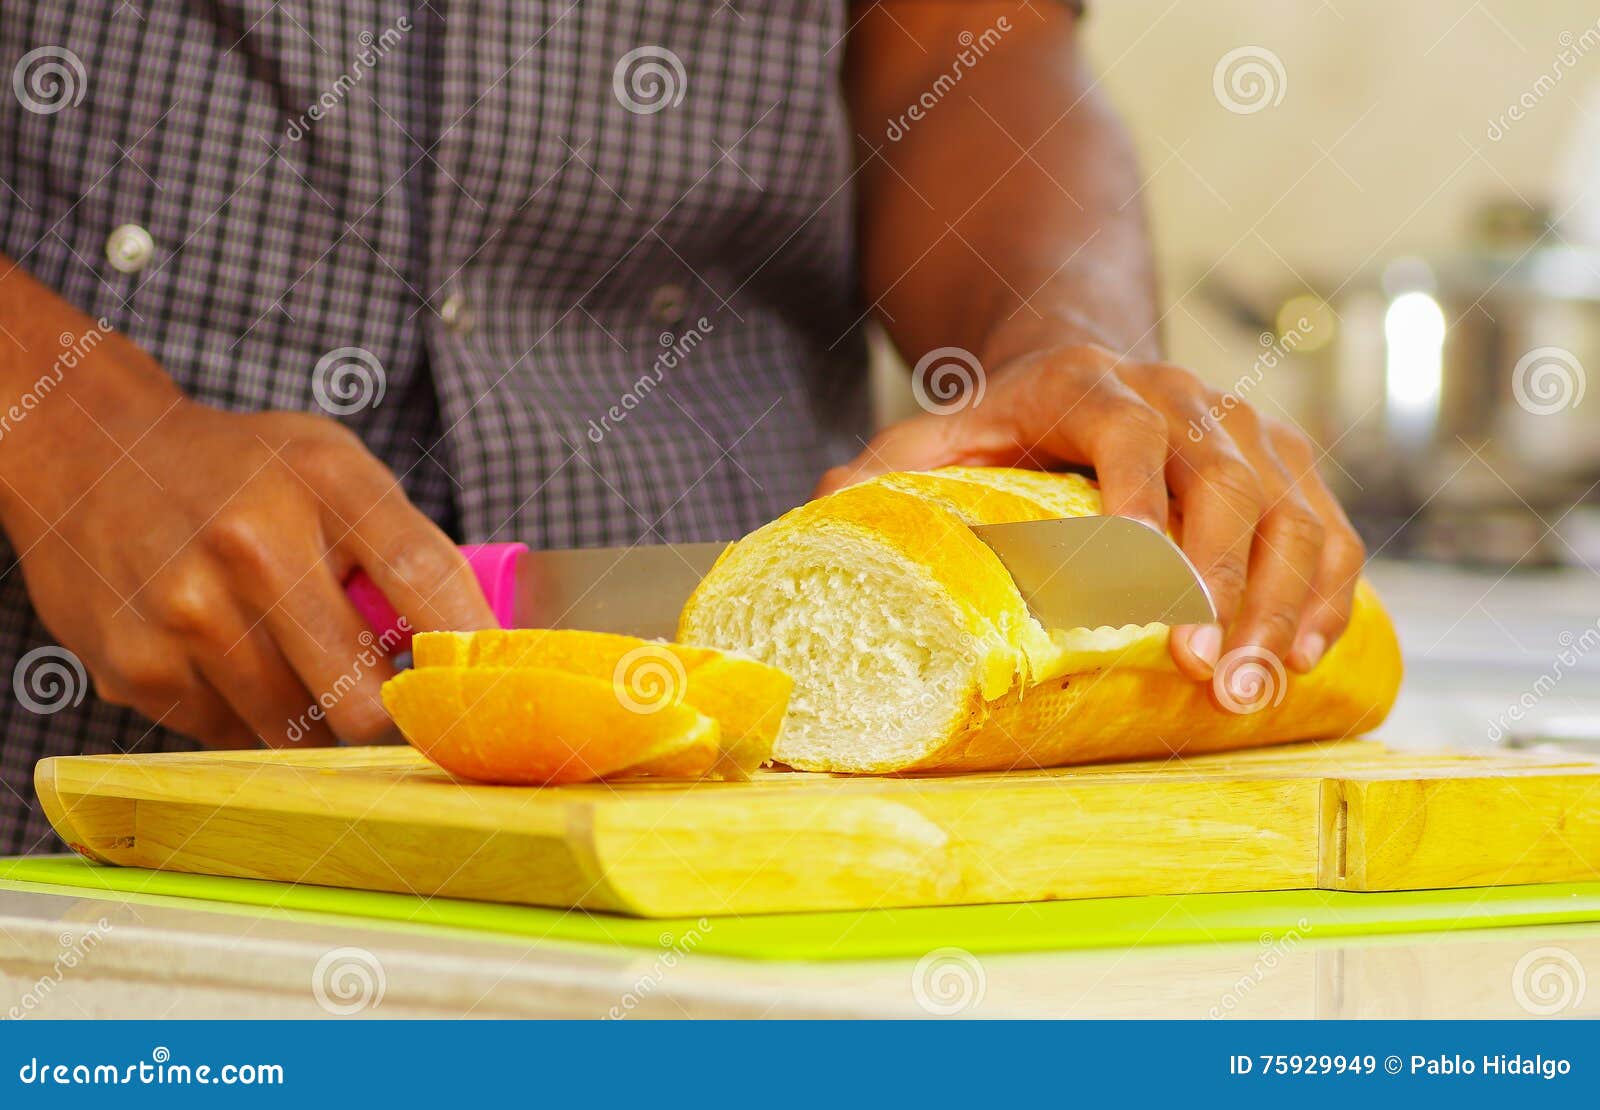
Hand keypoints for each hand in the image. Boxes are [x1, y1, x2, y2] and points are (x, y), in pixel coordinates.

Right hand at [0, 329, 494, 747]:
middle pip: (365, 699)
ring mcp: (188, 612)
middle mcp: (253, 547)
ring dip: (316, 718)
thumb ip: (404, 545)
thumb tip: (476, 647)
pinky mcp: (138, 667)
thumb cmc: (240, 470)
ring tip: (294, 658)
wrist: (86, 455)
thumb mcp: (333, 467)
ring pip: (299, 733)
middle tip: (393, 699)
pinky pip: (232, 737)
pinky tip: (230, 660)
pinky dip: (249, 716)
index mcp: (324, 482)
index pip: (427, 580)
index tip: (483, 685)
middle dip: (391, 714)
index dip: (469, 649)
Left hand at [816, 343, 1365, 680]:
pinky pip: (1329, 530)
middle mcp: (1187, 399)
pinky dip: (1327, 595)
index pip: (1133, 437)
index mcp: (1097, 386)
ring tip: (1252, 689)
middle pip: (1227, 487)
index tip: (1145, 579)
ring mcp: (1247, 431)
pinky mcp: (1288, 465)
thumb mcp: (945, 428)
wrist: (1091, 364)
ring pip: (1293, 514)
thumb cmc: (1014, 417)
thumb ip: (891, 463)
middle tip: (1206, 672)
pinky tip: (1301, 657)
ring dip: (1283, 606)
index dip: (1144, 503)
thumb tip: (820, 501)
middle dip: (1223, 586)